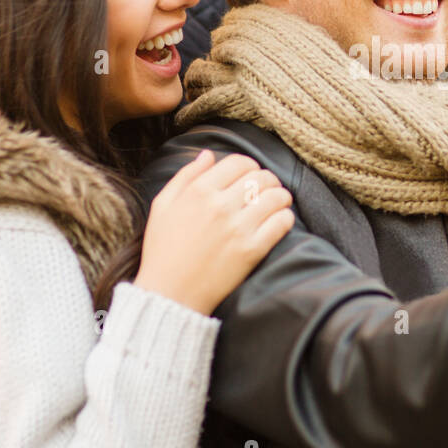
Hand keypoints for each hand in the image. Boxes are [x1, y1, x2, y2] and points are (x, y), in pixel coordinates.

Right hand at [135, 149, 294, 313]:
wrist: (170, 294)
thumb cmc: (163, 250)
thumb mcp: (162, 206)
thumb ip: (185, 176)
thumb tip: (208, 154)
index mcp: (199, 191)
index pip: (239, 162)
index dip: (248, 166)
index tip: (249, 176)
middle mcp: (220, 206)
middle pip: (261, 177)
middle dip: (267, 180)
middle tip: (265, 191)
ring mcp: (237, 228)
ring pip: (276, 196)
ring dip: (280, 197)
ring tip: (276, 204)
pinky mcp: (251, 250)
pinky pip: (282, 222)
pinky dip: (285, 218)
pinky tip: (278, 222)